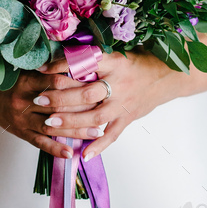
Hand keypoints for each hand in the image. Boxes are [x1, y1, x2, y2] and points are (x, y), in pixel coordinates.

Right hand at [0, 67, 91, 158]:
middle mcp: (23, 101)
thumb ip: (49, 70)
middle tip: (104, 111)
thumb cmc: (12, 79)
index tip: (98, 85)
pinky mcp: (20, 132)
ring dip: (76, 131)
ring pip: (52, 126)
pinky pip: (39, 143)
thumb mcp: (27, 69)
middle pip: (57, 106)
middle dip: (83, 109)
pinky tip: (69, 153)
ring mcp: (21, 119)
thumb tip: (81, 65)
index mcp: (27, 81)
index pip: (56, 82)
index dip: (78, 84)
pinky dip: (55, 148)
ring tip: (97, 133)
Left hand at [34, 49, 171, 158]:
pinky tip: (83, 154)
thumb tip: (61, 56)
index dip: (61, 66)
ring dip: (71, 122)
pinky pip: (112, 134)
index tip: (41, 69)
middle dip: (60, 98)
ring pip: (95, 116)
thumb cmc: (136, 62)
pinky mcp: (129, 117)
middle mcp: (119, 83)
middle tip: (39, 100)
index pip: (84, 63)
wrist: (167, 75)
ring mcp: (124, 103)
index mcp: (114, 63)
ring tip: (50, 124)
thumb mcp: (116, 53)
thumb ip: (92, 58)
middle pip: (86, 93)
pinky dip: (98, 146)